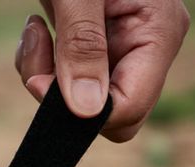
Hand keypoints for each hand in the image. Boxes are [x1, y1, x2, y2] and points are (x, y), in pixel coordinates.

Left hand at [14, 0, 189, 141]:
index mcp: (159, 31)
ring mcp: (126, 42)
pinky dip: (45, 60)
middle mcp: (149, 43)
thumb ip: (82, 45)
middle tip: (38, 50)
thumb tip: (85, 112)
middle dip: (62, 94)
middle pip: (108, 110)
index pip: (128, 109)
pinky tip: (39, 27)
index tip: (42, 82)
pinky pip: (72, 75)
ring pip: (84, 97)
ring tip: (35, 30)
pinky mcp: (100, 38)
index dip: (83, 112)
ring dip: (46, 73)